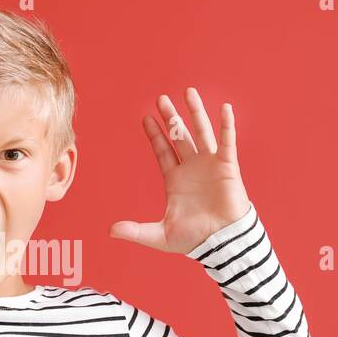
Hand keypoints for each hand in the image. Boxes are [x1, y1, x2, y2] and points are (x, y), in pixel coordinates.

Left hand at [109, 87, 252, 253]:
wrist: (222, 244)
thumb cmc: (195, 240)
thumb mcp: (159, 235)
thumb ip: (135, 231)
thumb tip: (110, 231)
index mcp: (175, 180)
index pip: (163, 151)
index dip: (155, 135)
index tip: (145, 118)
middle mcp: (192, 168)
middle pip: (179, 136)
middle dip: (170, 117)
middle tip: (161, 99)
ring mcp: (210, 165)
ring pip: (201, 132)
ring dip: (195, 112)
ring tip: (188, 92)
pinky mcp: (227, 166)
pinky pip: (227, 142)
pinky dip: (226, 125)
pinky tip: (224, 108)